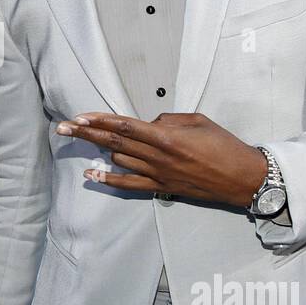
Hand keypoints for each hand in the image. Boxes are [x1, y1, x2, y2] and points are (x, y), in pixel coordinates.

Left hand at [57, 111, 267, 208]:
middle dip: (86, 134)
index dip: (99, 121)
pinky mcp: (162, 187)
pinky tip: (90, 175)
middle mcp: (158, 156)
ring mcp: (158, 174)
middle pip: (114, 143)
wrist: (242, 177)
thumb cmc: (225, 145)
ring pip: (119, 160)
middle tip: (63, 127)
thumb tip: (149, 123)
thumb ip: (169, 120)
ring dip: (101, 150)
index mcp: (167, 136)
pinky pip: (129, 184)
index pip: (125, 126)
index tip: (80, 117)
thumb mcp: (198, 120)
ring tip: (83, 138)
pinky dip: (108, 180)